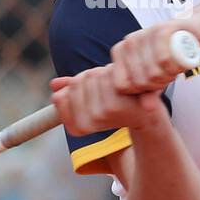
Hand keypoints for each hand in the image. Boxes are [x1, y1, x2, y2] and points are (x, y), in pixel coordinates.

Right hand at [50, 66, 164, 137]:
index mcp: (78, 126)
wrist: (146, 111)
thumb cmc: (117, 104)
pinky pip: (100, 78)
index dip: (72, 90)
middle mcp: (86, 122)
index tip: (89, 93)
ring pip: (87, 79)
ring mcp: (100, 114)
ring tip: (112, 84)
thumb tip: (53, 85)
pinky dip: (108, 73)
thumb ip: (71, 92)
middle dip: (87, 79)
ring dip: (98, 75)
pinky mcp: (113, 105)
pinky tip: (119, 81)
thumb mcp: (91, 98)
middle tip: (104, 85)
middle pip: (74, 85)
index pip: (59, 99)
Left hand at [108, 20, 199, 94]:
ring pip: (152, 72)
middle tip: (168, 77)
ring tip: (172, 71)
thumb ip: (147, 93)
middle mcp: (127, 42)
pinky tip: (177, 67)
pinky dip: (172, 68)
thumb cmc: (166, 57)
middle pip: (139, 81)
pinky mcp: (160, 30)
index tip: (153, 86)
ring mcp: (142, 34)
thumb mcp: (154, 77)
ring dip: (167, 78)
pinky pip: (162, 60)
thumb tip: (147, 109)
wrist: (188, 32)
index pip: (122, 86)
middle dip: (157, 85)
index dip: (140, 91)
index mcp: (119, 53)